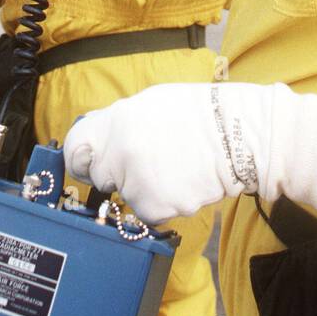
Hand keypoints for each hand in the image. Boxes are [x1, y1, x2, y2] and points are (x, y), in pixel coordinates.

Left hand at [62, 81, 316, 223]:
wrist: (242, 135)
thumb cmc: (200, 114)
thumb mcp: (150, 103)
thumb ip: (116, 124)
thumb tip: (93, 142)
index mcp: (117, 122)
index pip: (74, 151)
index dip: (83, 158)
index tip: (91, 163)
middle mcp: (121, 153)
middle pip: (101, 177)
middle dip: (118, 174)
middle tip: (150, 162)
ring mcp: (137, 183)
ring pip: (127, 197)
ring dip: (144, 190)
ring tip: (174, 167)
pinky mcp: (156, 208)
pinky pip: (149, 212)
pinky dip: (163, 203)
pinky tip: (184, 182)